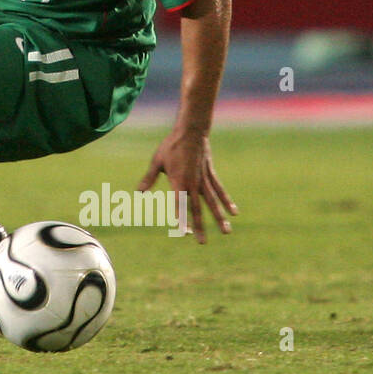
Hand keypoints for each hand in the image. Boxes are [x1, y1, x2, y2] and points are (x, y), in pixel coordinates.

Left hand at [137, 129, 236, 243]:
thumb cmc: (171, 146)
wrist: (191, 131)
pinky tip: (234, 212)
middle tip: (202, 242)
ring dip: (219, 217)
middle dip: (199, 226)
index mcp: (178, 182)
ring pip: (212, 202)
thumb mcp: (157, 162)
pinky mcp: (210, 175)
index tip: (184, 232)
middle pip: (196, 209)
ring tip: (226, 232)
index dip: (181, 218)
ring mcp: (204, 180)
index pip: (179, 204)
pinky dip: (226, 201)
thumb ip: (149, 178)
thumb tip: (138, 193)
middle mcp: (193, 184)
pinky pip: (219, 191)